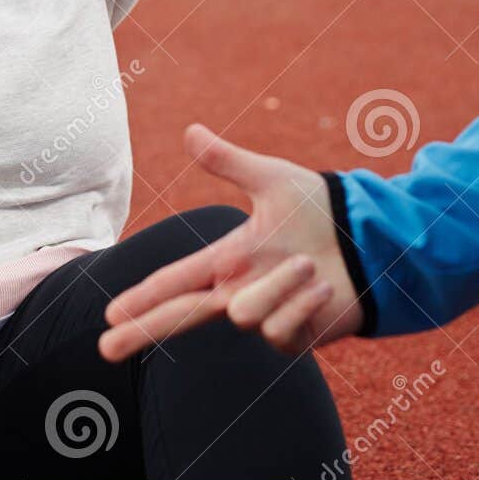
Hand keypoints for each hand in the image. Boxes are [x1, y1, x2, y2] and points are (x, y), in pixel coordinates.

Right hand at [100, 124, 365, 359]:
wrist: (374, 243)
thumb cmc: (323, 212)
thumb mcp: (273, 181)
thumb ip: (229, 161)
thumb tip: (190, 130)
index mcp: (225, 261)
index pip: (172, 281)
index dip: (140, 297)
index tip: (109, 314)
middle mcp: (236, 293)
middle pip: (178, 317)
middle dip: (142, 331)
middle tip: (104, 349)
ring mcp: (264, 319)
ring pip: (246, 312)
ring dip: (281, 283)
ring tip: (308, 265)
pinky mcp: (293, 339)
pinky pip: (279, 327)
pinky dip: (302, 301)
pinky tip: (322, 288)